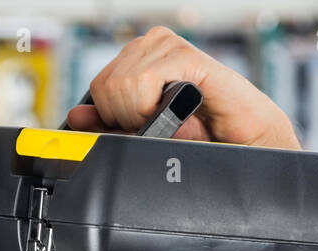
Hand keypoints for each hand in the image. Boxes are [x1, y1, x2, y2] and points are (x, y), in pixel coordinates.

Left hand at [64, 26, 300, 149]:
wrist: (242, 139)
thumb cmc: (198, 133)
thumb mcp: (142, 133)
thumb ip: (108, 124)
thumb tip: (75, 115)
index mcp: (137, 58)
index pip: (98, 88)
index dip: (114, 118)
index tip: (145, 125)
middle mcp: (149, 45)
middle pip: (105, 88)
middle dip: (127, 118)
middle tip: (161, 122)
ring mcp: (166, 45)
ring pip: (121, 86)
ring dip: (143, 115)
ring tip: (172, 116)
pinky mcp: (184, 53)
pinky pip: (143, 82)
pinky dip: (154, 106)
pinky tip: (178, 108)